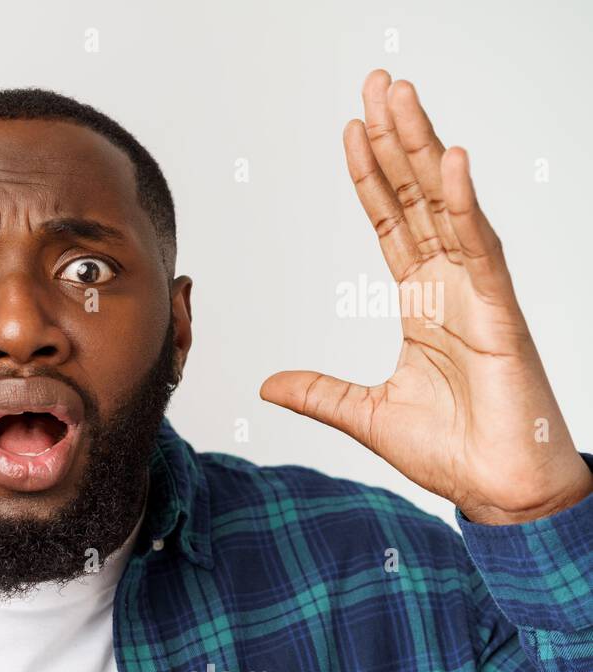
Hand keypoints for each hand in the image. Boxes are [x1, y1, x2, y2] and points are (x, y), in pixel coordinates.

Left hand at [260, 70, 592, 524]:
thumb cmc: (451, 451)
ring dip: (422, 150)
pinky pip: (479, 248)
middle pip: (417, 198)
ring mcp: (477, 294)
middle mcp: (450, 286)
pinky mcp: (499, 314)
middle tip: (379, 83)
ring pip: (446, 206)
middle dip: (396, 140)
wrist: (496, 491)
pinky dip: (463, 203)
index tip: (350, 131)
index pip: (391, 223)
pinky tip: (448, 160)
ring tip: (401, 98)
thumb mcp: (365, 415)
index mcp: (421, 303)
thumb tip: (267, 383)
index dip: (370, 178)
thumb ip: (319, 392)